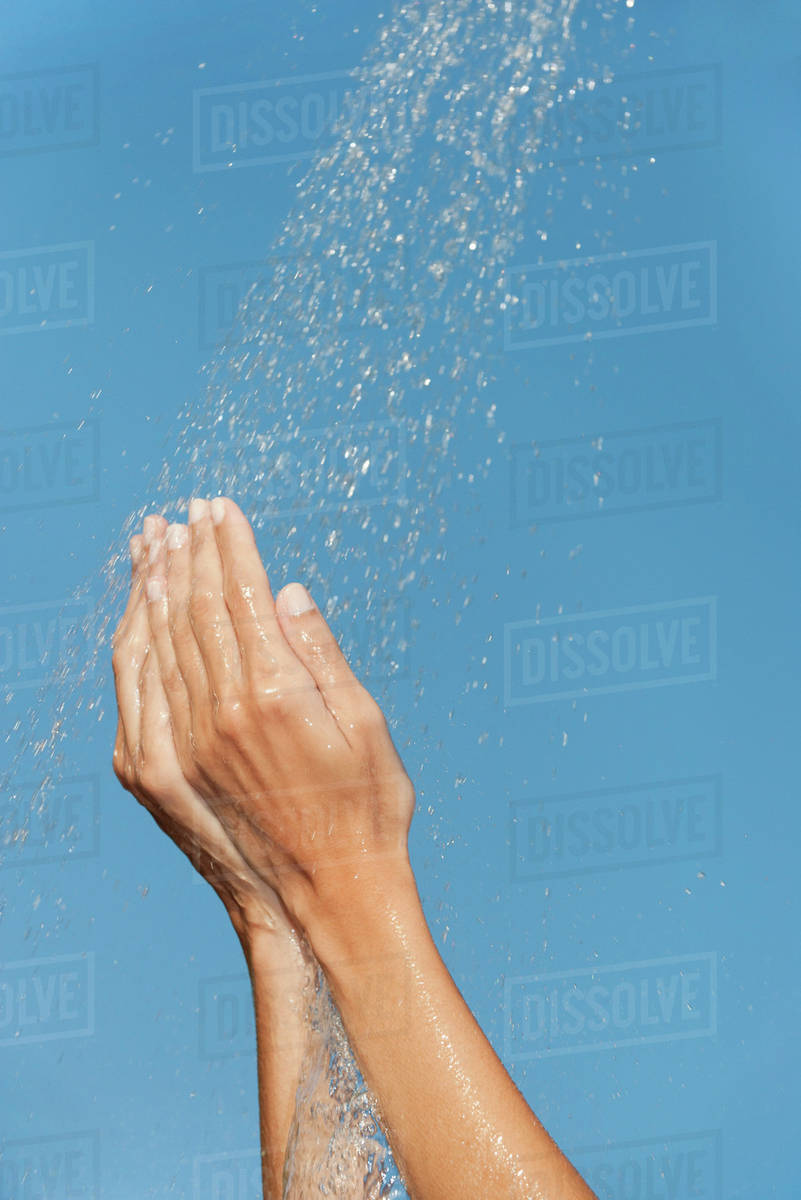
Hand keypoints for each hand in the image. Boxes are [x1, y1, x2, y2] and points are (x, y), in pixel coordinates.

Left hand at [140, 497, 414, 939]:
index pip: (239, 596)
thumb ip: (321, 653)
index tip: (221, 506)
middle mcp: (218, 715)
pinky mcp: (162, 775)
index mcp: (274, 695)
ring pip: (157, 643)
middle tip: (184, 511)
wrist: (327, 896)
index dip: (229, 545)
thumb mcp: (366, 725)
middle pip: (192, 610)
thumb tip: (285, 592)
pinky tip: (137, 616)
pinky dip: (134, 645)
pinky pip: (136, 692)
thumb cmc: (367, 811)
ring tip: (153, 543)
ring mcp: (182, 746)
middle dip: (188, 552)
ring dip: (153, 586)